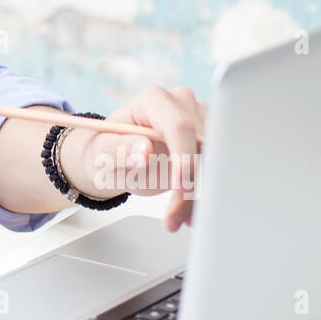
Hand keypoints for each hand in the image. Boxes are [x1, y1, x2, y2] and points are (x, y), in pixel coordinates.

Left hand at [64, 86, 207, 232]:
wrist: (115, 155)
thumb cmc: (107, 149)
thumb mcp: (102, 152)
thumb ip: (120, 149)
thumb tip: (143, 150)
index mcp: (154, 100)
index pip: (180, 127)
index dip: (184, 159)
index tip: (181, 189)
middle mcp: (182, 103)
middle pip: (201, 146)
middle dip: (191, 185)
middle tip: (172, 219)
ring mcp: (200, 119)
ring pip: (214, 160)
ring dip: (199, 193)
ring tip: (176, 217)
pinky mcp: (210, 138)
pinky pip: (217, 168)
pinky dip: (204, 194)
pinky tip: (188, 213)